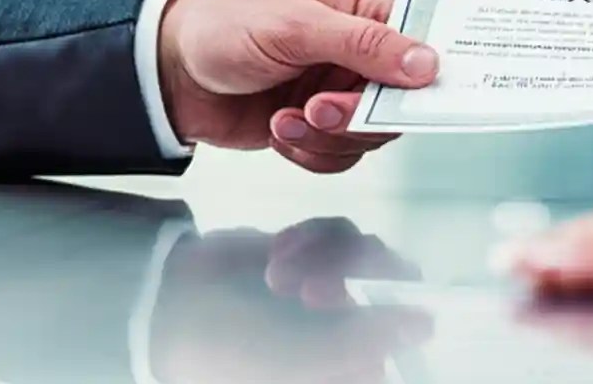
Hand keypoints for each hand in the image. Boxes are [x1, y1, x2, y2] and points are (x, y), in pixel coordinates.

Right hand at [152, 217, 428, 383]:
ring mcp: (343, 286)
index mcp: (353, 362)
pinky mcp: (320, 250)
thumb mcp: (290, 363)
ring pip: (373, 252)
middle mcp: (357, 326)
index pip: (409, 335)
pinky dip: (312, 236)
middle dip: (356, 279)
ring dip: (326, 257)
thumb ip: (356, 346)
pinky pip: (343, 229)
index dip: (395, 319)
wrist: (167, 305)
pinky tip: (277, 252)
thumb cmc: (221, 351)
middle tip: (308, 292)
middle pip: (401, 285)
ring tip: (276, 276)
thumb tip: (424, 324)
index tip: (354, 308)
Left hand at [157, 0, 437, 172]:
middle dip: (357, 115)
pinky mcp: (319, 124)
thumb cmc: (225, 27)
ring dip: (327, 137)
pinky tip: (278, 130)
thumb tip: (427, 62)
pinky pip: (341, 154)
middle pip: (398, 100)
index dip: (418, 76)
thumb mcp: (296, 27)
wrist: (169, 73)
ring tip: (286, 119)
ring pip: (370, 134)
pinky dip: (312, 152)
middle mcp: (359, 51)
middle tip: (318, 109)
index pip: (418, 44)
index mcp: (363, 9)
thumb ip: (365, 45)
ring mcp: (339, 89)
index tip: (402, 100)